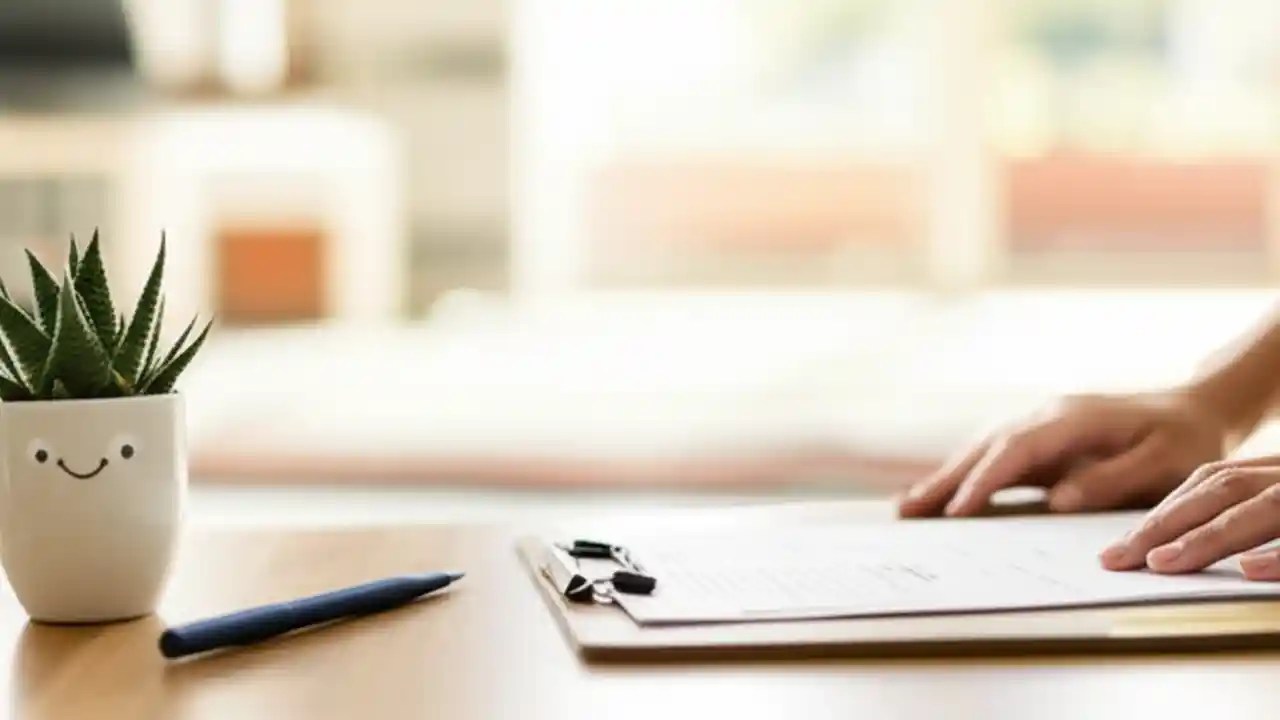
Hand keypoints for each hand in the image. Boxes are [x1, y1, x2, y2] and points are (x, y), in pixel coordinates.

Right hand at [898, 390, 1230, 517]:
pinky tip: (941, 497)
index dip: (984, 481)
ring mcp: (1038, 425)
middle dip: (945, 480)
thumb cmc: (1182, 439)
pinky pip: (994, 458)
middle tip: (906, 511)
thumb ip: (1113, 479)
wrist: (1192, 409)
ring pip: (982, 451)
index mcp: (1072, 418)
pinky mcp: (1039, 440)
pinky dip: (964, 476)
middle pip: (984, 448)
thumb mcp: (1164, 462)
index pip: (1016, 451)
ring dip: (945, 479)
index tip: (956, 511)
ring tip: (907, 509)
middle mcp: (1045, 416)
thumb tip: (1058, 500)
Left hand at [1099, 456, 1279, 579]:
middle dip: (1166, 524)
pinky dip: (1278, 554)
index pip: (1213, 482)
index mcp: (1277, 471)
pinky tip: (1247, 569)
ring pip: (1265, 506)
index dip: (1167, 512)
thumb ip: (1249, 518)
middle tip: (1117, 558)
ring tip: (1159, 562)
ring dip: (1208, 535)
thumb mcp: (1278, 511)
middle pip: (1224, 489)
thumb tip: (1181, 549)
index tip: (1123, 545)